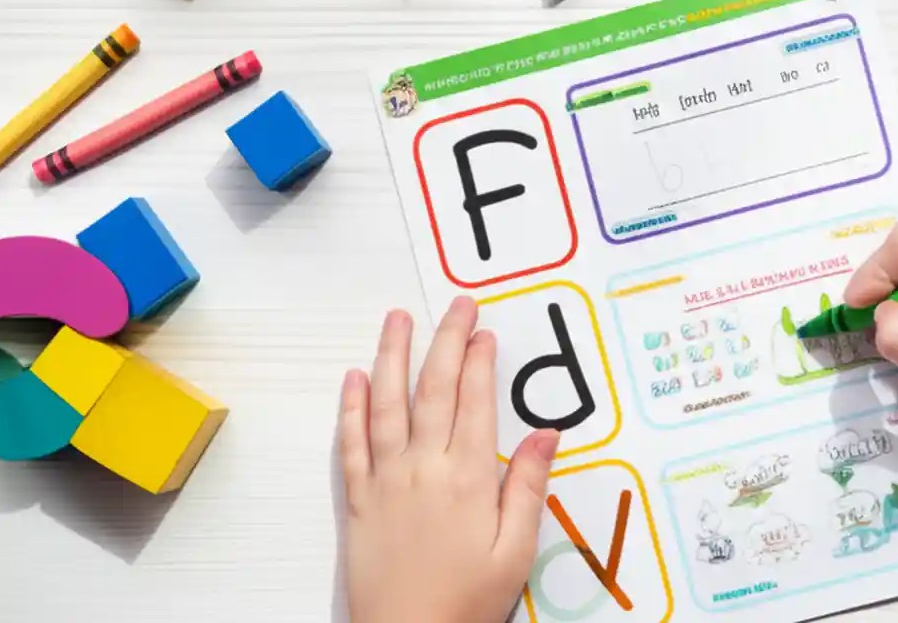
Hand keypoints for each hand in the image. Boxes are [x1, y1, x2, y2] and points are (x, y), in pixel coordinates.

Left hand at [339, 298, 560, 622]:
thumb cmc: (468, 600)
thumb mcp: (516, 550)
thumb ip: (526, 487)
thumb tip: (545, 433)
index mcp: (467, 477)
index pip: (474, 401)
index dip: (479, 361)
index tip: (485, 330)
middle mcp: (423, 467)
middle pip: (433, 389)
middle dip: (446, 341)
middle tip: (456, 305)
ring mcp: (386, 480)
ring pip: (387, 404)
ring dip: (393, 357)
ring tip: (398, 319)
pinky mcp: (359, 500)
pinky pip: (351, 443)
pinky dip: (351, 408)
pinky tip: (355, 378)